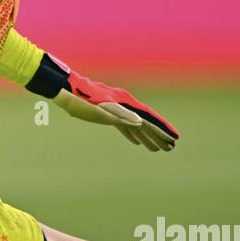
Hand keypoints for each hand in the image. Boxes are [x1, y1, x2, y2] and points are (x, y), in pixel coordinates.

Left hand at [54, 71, 178, 152]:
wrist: (64, 90)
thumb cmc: (81, 100)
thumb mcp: (100, 110)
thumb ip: (121, 116)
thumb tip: (141, 122)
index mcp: (125, 104)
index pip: (149, 119)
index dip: (162, 129)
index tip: (174, 138)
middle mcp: (124, 105)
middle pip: (145, 123)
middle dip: (158, 136)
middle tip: (171, 149)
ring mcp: (116, 109)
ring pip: (135, 125)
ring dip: (147, 137)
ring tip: (157, 150)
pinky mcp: (107, 113)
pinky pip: (124, 126)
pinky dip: (132, 134)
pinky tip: (136, 142)